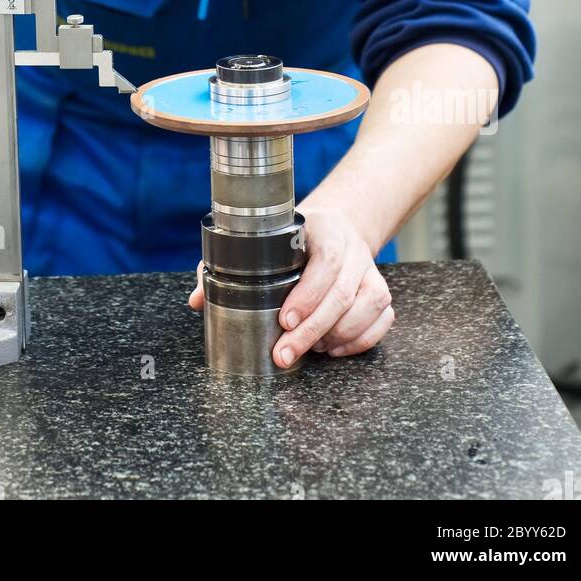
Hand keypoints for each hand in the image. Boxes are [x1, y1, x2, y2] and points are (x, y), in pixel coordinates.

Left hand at [187, 205, 393, 365]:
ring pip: (368, 308)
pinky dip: (360, 340)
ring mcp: (371, 271)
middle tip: (284, 354)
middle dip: (312, 330)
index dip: (308, 294)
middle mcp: (353, 250)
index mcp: (324, 231)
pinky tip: (332, 348)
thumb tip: (197, 300)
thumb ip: (228, 267)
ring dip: (337, 336)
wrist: (336, 226)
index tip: (284, 320)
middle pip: (343, 293)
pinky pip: (382, 320)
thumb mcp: (262, 241)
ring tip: (308, 350)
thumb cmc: (292, 239)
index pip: (325, 262)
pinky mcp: (381, 291)